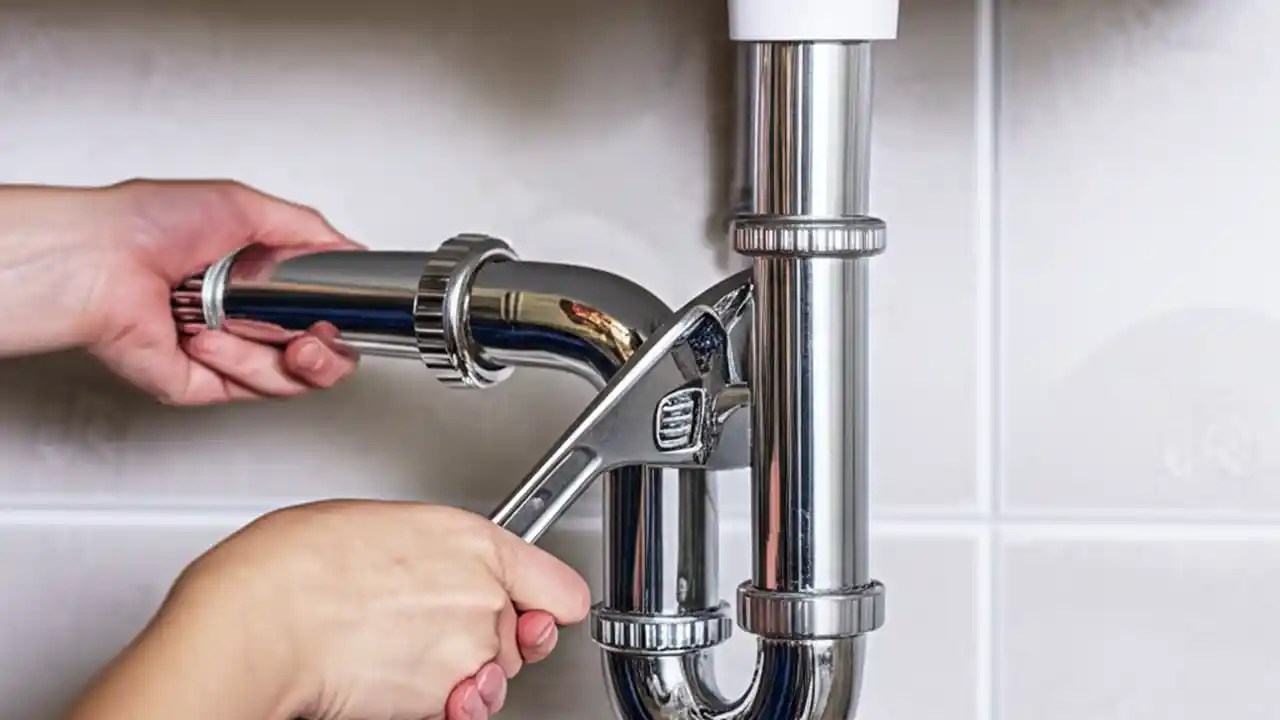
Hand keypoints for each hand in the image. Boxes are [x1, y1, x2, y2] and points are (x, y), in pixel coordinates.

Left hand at [0, 179, 359, 402]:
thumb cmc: (147, 224)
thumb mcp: (245, 205)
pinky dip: (240, 362)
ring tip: (259, 329)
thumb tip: (353, 252)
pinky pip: (251, 389)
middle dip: (330, 349)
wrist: (99, 261)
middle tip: (317, 334)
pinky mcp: (206, 385)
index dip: (343, 318)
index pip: (325, 311)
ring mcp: (230, 355)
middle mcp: (247, 319)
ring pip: (294, 378)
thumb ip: (308, 230)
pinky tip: (209, 337)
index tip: (346, 311)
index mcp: (258, 279)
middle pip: (321, 355)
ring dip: (283, 354)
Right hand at [67, 501, 590, 719]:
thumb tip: (436, 566)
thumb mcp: (381, 525)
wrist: (258, 620)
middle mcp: (485, 596)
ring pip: (489, 679)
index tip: (542, 610)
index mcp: (473, 541)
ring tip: (397, 653)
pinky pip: (459, 711)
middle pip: (519, 638)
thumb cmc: (293, 565)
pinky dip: (438, 708)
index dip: (548, 604)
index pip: (560, 587)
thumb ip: (436, 551)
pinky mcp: (444, 699)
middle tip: (426, 628)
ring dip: (458, 678)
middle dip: (484, 640)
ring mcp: (469, 651)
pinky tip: (396, 682)